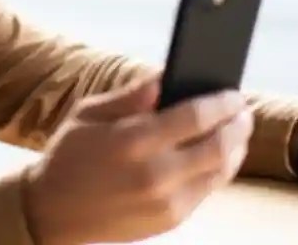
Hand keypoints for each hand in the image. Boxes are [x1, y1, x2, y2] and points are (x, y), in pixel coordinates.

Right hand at [25, 76, 252, 244]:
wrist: (53, 212)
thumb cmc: (69, 156)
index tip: (233, 93)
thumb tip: (165, 76)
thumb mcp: (88, 114)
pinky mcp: (170, 220)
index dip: (220, 103)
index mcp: (132, 141)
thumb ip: (130, 96)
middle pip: (218, 146)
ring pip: (220, 171)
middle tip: (244, 112)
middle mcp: (155, 174)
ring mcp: (166, 202)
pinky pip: (207, 190)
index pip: (195, 117)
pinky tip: (217, 155)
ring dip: (235, 149)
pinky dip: (218, 170)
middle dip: (238, 126)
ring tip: (236, 132)